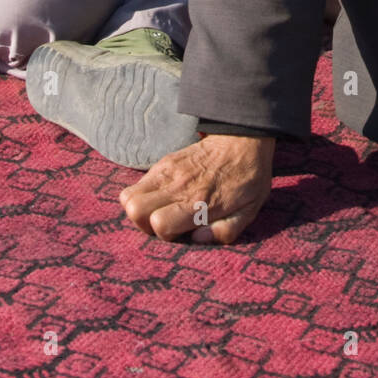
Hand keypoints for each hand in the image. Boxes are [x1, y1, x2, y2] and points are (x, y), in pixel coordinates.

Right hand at [120, 134, 273, 244]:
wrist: (243, 139)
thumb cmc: (248, 179)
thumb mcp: (249, 210)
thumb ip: (226, 230)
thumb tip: (198, 238)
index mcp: (200, 202)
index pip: (160, 224)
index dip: (165, 235)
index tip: (178, 232)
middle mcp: (179, 186)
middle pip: (135, 210)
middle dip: (143, 224)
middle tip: (164, 222)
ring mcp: (168, 171)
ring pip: (128, 196)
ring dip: (138, 209)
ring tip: (160, 210)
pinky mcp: (164, 161)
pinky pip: (137, 183)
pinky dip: (142, 194)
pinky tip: (163, 196)